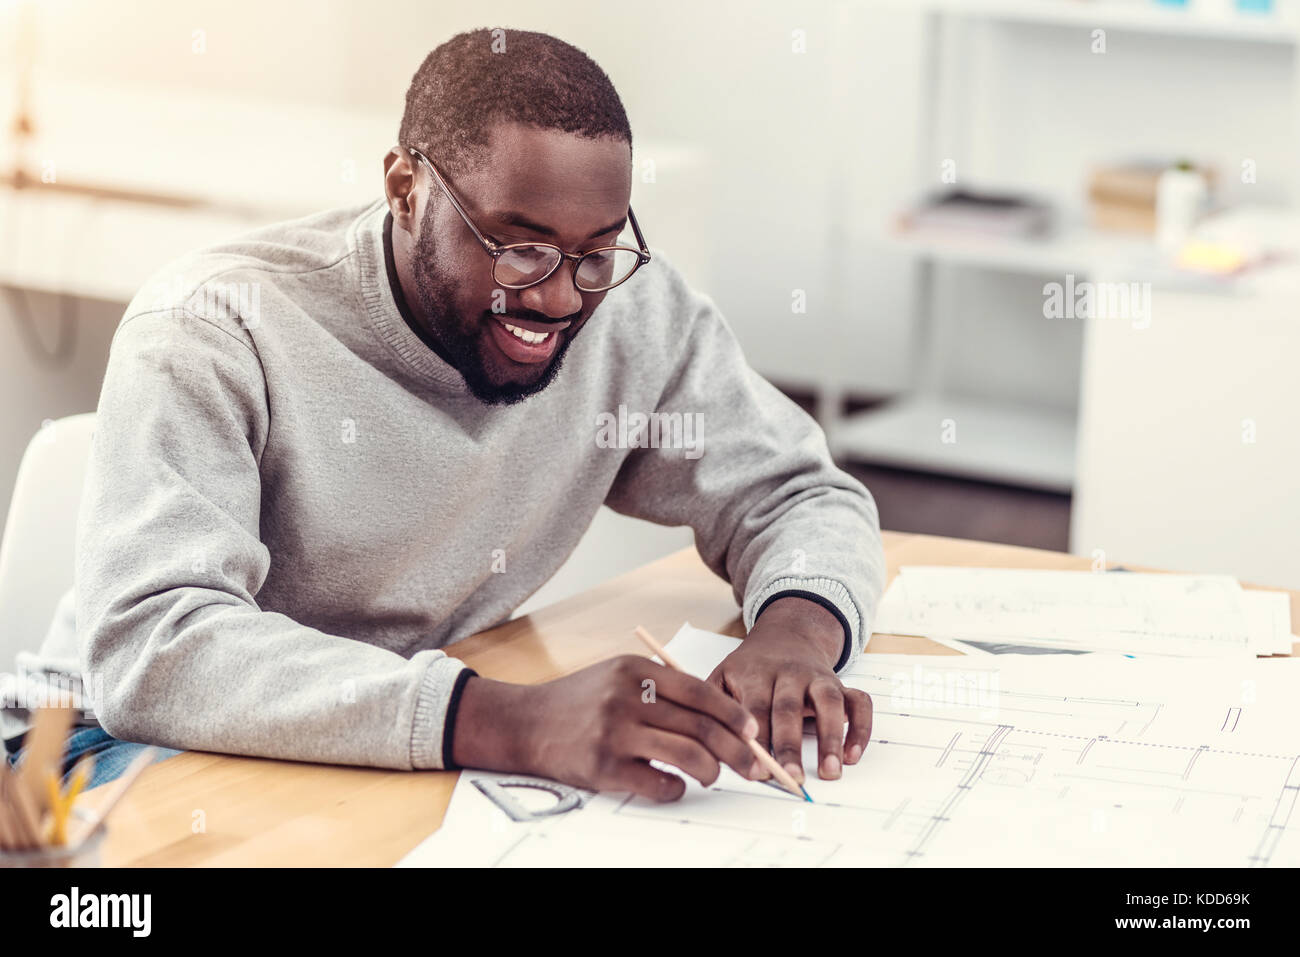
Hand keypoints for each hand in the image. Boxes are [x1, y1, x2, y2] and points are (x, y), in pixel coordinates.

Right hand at [450, 656, 762, 801]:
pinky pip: (658, 784)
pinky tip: (676, 786)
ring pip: (686, 754)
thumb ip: (662, 687)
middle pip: (699, 725)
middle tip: (752, 765)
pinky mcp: (603, 767)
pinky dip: (676, 789)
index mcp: (635, 670)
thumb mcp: (618, 675)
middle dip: (735, 749)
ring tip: (713, 776)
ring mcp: (614, 732)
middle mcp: (626, 697)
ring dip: (711, 771)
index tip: (751, 730)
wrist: (526, 722)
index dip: (731, 713)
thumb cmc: (581, 701)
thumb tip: (723, 717)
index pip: (698, 691)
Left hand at [706, 596, 872, 783]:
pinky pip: (859, 703)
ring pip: (829, 702)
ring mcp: (818, 677)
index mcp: (756, 673)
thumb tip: (707, 746)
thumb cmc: (750, 667)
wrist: (786, 632)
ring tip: (830, 771)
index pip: (753, 709)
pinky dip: (860, 728)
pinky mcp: (840, 684)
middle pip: (789, 708)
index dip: (756, 741)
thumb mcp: (723, 676)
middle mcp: (789, 673)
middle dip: (790, 744)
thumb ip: (714, 707)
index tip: (757, 771)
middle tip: (791, 776)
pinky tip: (853, 755)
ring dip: (831, 737)